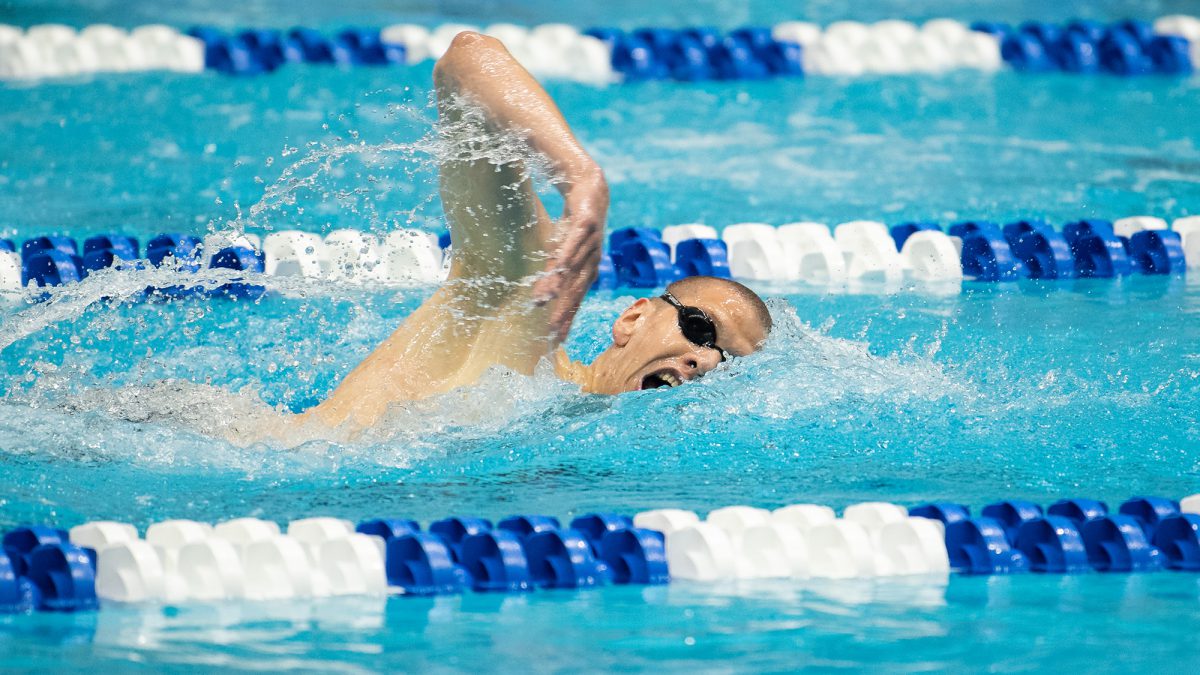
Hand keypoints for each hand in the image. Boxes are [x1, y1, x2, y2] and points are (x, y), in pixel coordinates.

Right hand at [533, 167, 608, 343]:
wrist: (588, 186)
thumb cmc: (574, 224)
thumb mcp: (560, 251)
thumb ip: (553, 274)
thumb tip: (539, 299)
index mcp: (588, 270)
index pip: (576, 300)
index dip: (567, 319)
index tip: (556, 340)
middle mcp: (592, 260)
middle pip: (576, 290)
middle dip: (564, 312)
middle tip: (552, 332)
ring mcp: (590, 243)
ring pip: (572, 269)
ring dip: (560, 287)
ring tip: (544, 303)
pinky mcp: (585, 224)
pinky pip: (572, 243)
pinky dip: (564, 257)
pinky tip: (555, 269)